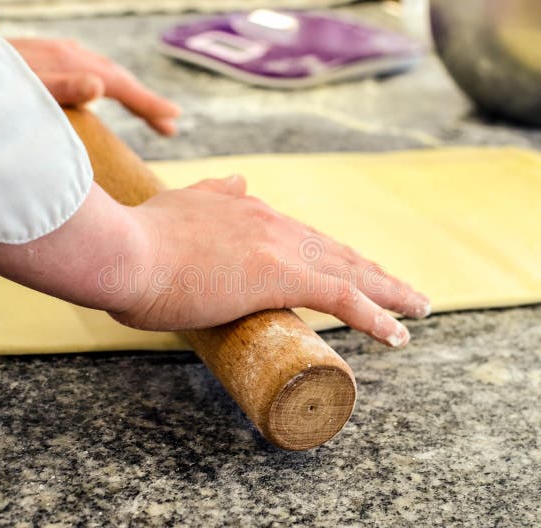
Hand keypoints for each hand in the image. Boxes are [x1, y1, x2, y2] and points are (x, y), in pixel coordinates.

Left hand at [8, 38, 180, 135]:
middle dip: (145, 101)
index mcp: (68, 62)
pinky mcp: (42, 60)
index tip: (173, 122)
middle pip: (117, 76)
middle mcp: (65, 53)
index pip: (119, 83)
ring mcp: (53, 54)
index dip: (148, 103)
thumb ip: (58, 87)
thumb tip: (100, 86)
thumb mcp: (18, 92)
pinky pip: (85, 73)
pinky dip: (105, 86)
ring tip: (148, 116)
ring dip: (128, 94)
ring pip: (102, 73)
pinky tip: (100, 96)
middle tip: (170, 127)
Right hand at [111, 176, 430, 346]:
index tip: (358, 269)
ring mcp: (278, 247)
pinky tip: (398, 333)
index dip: (337, 255)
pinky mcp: (279, 274)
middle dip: (375, 273)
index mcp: (248, 212)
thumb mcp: (179, 204)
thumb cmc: (137, 242)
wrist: (121, 249)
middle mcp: (271, 223)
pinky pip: (343, 298)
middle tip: (407, 291)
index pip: (307, 236)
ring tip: (418, 307)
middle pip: (338, 252)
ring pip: (351, 272)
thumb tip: (236, 181)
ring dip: (390, 292)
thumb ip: (210, 194)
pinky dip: (376, 316)